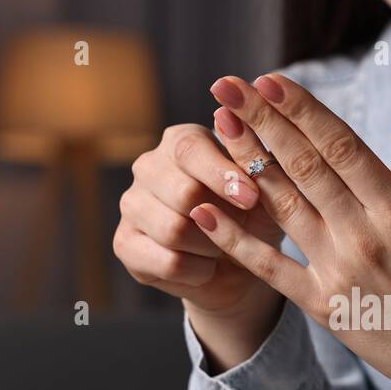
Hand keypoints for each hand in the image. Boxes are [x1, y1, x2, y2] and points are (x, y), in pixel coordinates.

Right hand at [114, 120, 286, 366]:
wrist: (241, 268)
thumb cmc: (255, 217)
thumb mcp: (265, 188)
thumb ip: (250, 154)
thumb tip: (230, 118)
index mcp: (180, 141)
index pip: (189, 149)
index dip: (221, 176)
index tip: (251, 198)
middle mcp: (148, 167)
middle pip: (181, 193)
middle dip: (222, 219)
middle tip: (242, 230)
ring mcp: (132, 205)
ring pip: (173, 230)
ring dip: (212, 247)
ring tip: (224, 246)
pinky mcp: (125, 244)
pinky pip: (167, 263)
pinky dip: (198, 271)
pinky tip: (207, 266)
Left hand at [189, 73, 390, 389]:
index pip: (340, 145)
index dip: (301, 110)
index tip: (270, 80)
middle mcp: (362, 235)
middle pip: (303, 166)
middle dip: (262, 121)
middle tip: (228, 86)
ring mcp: (338, 270)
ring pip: (283, 205)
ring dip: (246, 163)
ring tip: (218, 127)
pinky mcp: (322, 305)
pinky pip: (272, 269)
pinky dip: (236, 241)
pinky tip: (206, 212)